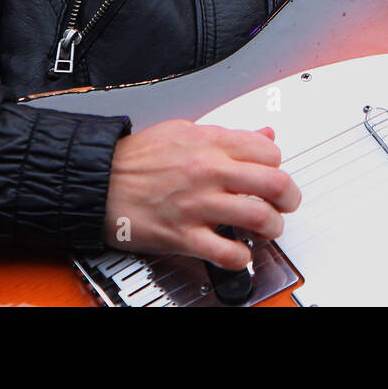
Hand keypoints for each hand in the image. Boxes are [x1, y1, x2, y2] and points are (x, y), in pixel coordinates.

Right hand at [102, 120, 301, 269]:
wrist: (98, 180)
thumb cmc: (136, 158)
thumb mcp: (184, 131)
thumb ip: (227, 135)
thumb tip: (263, 134)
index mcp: (211, 142)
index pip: (269, 150)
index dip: (277, 164)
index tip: (272, 173)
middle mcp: (209, 172)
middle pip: (275, 183)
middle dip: (289, 197)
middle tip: (285, 204)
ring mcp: (198, 205)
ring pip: (259, 218)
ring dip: (272, 228)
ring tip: (266, 229)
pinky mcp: (184, 235)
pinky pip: (228, 252)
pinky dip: (241, 257)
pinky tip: (239, 252)